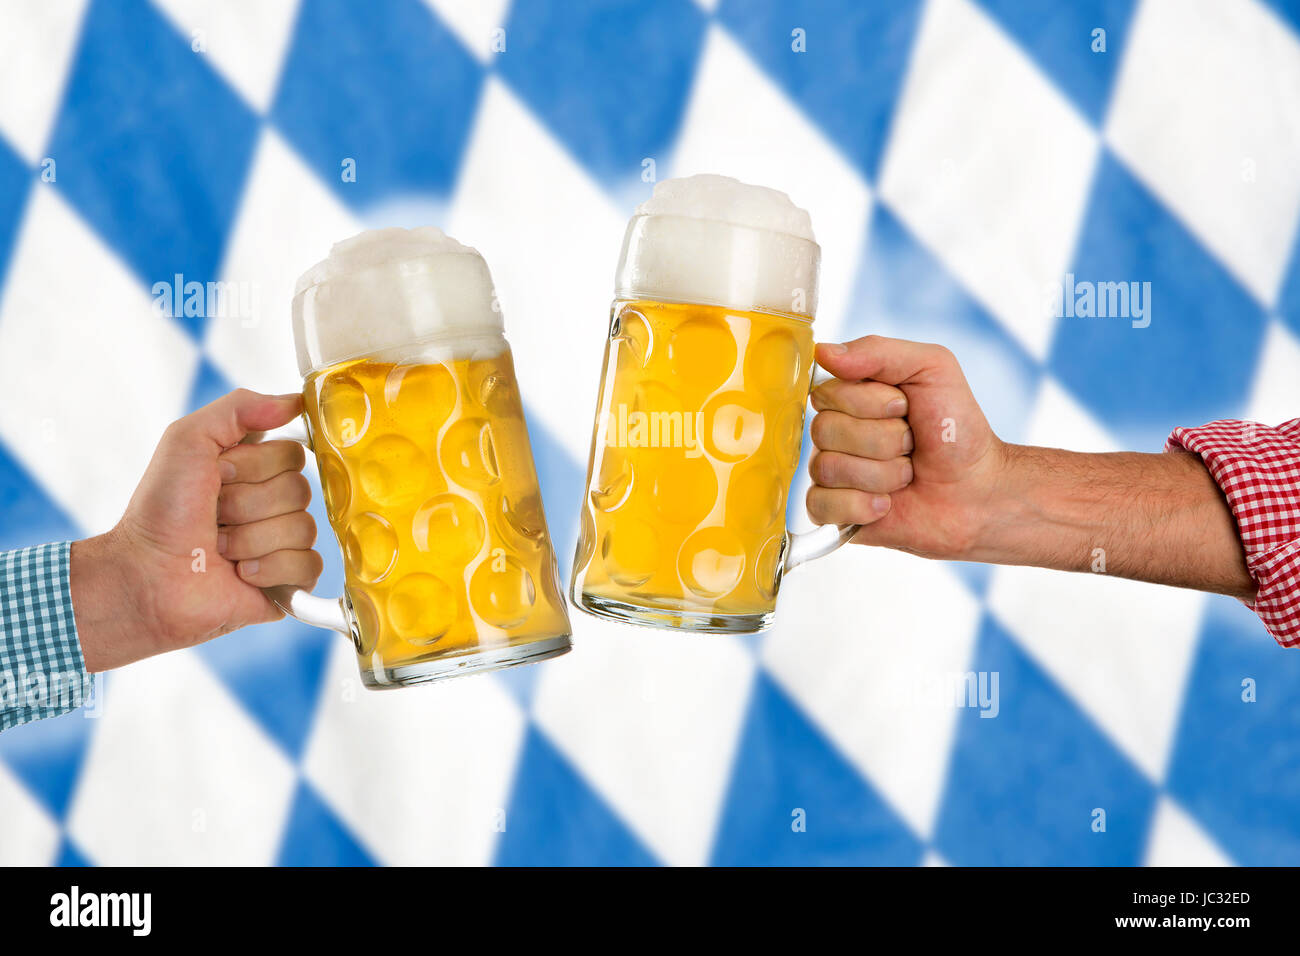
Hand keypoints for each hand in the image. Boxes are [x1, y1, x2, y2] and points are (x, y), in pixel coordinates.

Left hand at [71, 389, 322, 670]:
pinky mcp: (290, 581)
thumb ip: (240, 408)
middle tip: (214, 518)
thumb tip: (297, 402)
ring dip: (250, 539)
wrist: (145, 575)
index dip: (253, 466)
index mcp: (257, 468)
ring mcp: (284, 542)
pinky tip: (241, 574)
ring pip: (303, 528)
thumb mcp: (188, 439)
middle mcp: (275, 502)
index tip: (217, 476)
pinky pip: (308, 565)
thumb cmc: (160, 511)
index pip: (293, 452)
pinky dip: (269, 568)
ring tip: (220, 549)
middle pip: (301, 490)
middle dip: (248, 505)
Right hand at [807, 335, 1005, 559]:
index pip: (827, 392)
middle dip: (883, 441)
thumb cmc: (956, 427)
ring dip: (882, 475)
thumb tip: (823, 352)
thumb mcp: (931, 369)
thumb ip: (878, 352)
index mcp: (849, 395)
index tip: (906, 409)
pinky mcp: (832, 511)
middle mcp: (833, 432)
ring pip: (826, 469)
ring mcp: (830, 472)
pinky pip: (819, 505)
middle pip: (825, 430)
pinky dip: (861, 507)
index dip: (872, 404)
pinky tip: (887, 505)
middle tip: (911, 445)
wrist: (979, 488)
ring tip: (906, 476)